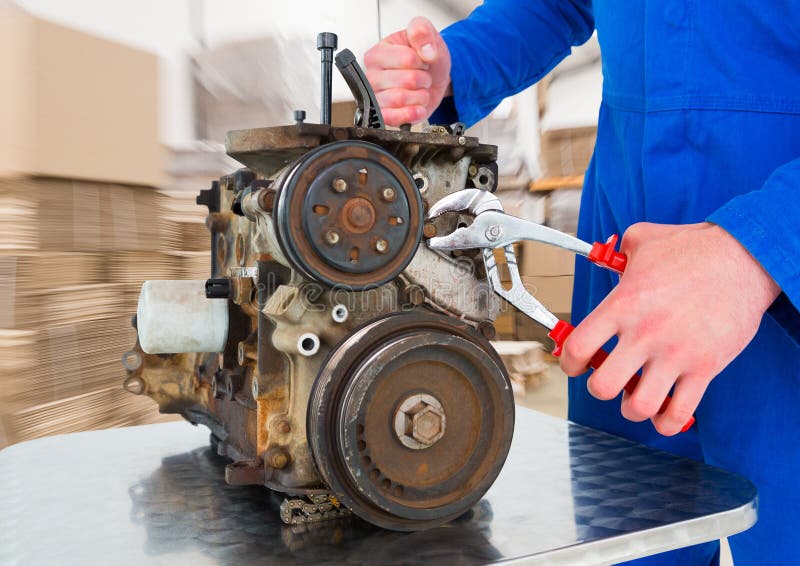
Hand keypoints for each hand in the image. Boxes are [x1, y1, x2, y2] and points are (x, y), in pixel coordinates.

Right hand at [364, 16, 450, 125]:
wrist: (432, 77)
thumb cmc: (423, 57)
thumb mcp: (426, 34)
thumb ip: (422, 31)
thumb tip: (426, 49)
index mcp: (377, 53)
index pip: (407, 59)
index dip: (421, 61)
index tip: (421, 60)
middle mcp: (372, 76)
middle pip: (406, 81)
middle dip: (423, 80)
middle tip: (422, 76)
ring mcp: (376, 98)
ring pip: (400, 100)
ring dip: (420, 96)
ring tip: (419, 90)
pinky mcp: (383, 116)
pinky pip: (393, 119)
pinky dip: (412, 114)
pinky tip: (418, 107)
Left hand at [559, 222, 779, 435]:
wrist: (745, 257)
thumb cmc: (693, 248)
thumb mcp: (642, 240)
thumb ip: (615, 254)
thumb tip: (604, 257)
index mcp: (623, 305)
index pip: (578, 347)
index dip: (569, 363)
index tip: (574, 365)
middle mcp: (645, 334)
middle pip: (603, 387)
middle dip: (599, 389)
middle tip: (607, 379)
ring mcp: (676, 354)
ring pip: (639, 406)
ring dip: (631, 408)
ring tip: (635, 395)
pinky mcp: (705, 368)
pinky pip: (680, 413)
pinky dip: (666, 422)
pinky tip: (662, 412)